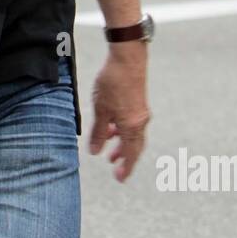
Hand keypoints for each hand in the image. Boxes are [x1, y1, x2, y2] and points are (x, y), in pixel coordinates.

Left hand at [87, 48, 150, 181]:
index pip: (130, 154)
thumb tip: (96, 152)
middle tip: (116, 169)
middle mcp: (140, 122)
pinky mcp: (138, 103)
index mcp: (132, 126)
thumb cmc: (113, 83)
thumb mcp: (100, 110)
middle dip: (125, 159)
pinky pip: (131, 124)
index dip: (126, 167)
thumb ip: (98, 133)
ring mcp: (140, 113)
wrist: (127, 59)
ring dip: (121, 145)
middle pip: (134, 147)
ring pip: (132, 135)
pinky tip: (111, 129)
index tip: (120, 179)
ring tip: (110, 152)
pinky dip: (122, 131)